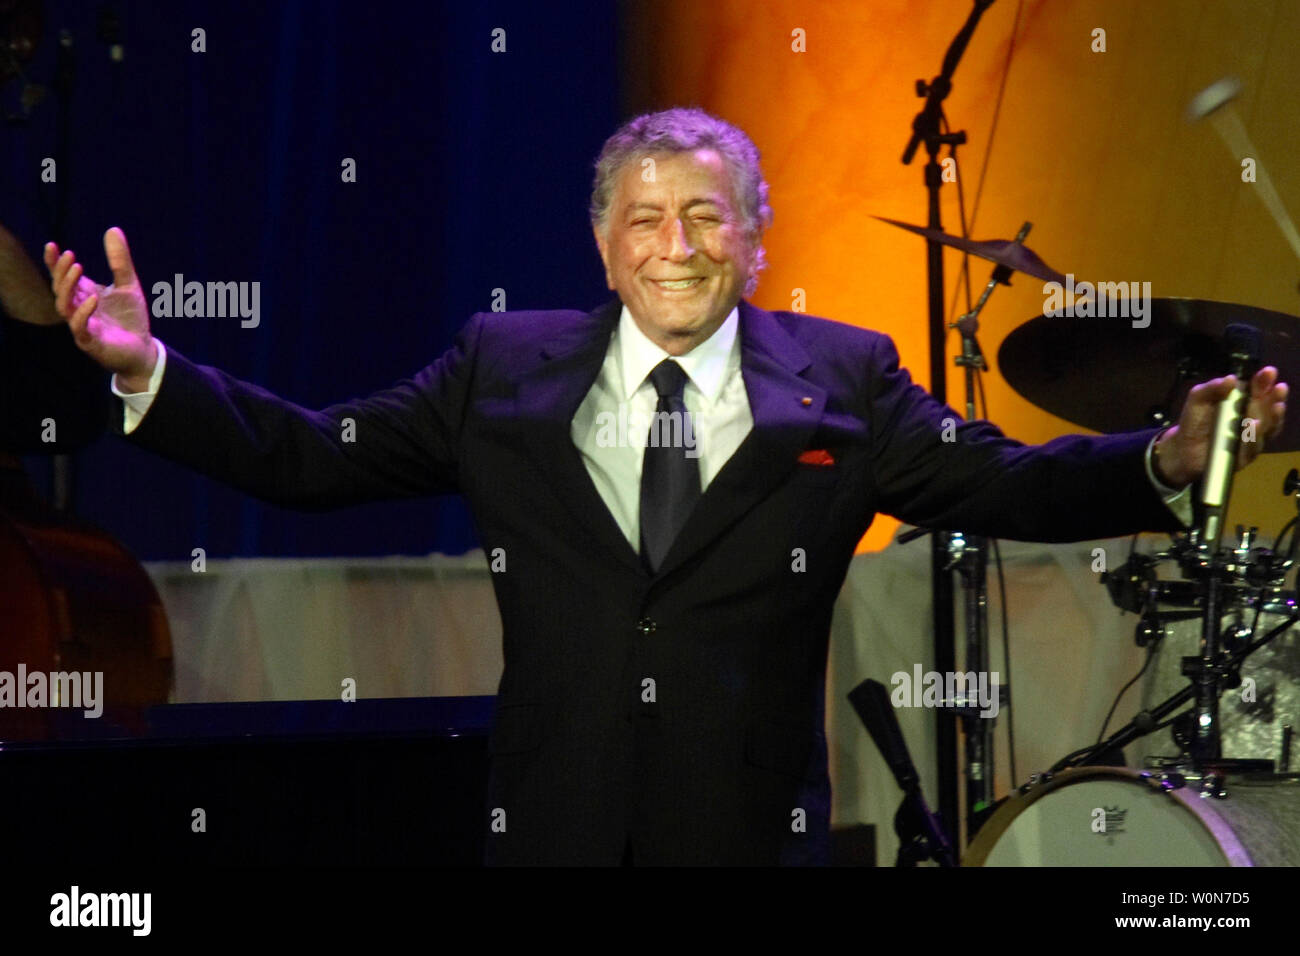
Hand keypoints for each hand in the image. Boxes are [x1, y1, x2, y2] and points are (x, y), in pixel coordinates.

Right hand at [44, 227, 155, 388]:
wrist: (143, 349)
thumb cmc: (131, 318)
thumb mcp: (128, 284)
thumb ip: (120, 261)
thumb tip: (112, 229)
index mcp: (83, 295)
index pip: (62, 277)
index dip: (54, 262)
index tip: (52, 245)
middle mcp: (78, 310)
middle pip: (60, 289)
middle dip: (61, 272)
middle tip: (70, 256)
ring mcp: (82, 326)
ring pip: (65, 306)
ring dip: (68, 287)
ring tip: (78, 268)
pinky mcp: (90, 342)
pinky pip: (80, 327)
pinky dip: (84, 312)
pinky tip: (92, 297)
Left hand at [1154, 367, 1287, 485]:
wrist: (1183, 447)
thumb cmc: (1195, 420)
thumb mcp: (1198, 399)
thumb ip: (1212, 388)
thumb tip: (1230, 379)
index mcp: (1244, 400)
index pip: (1260, 388)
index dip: (1266, 380)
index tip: (1269, 372)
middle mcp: (1253, 417)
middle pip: (1271, 407)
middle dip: (1275, 397)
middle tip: (1278, 389)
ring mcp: (1252, 436)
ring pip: (1268, 427)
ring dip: (1269, 418)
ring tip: (1263, 411)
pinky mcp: (1247, 454)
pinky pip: (1253, 446)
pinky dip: (1253, 437)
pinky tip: (1252, 426)